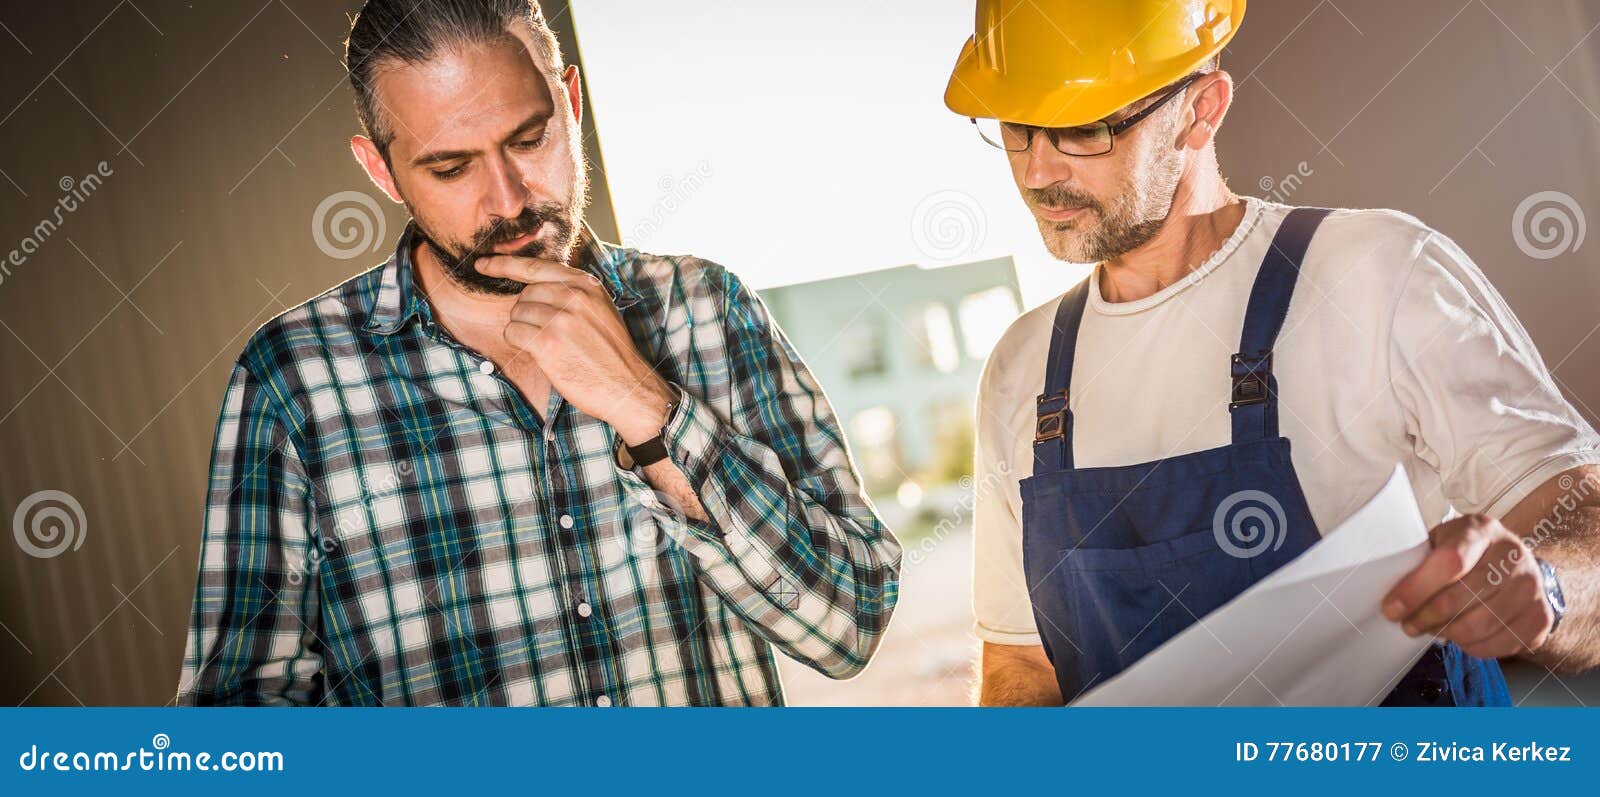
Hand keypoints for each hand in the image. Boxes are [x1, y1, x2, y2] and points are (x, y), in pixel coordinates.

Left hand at [475, 255, 673, 443]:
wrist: (627, 387)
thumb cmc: (612, 353)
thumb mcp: (601, 309)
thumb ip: (574, 292)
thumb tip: (535, 286)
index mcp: (586, 284)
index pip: (536, 266)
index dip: (504, 264)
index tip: (484, 263)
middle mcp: (573, 296)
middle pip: (525, 293)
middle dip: (527, 312)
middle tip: (547, 333)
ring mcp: (560, 319)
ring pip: (517, 313)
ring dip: (523, 330)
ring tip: (549, 345)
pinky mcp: (548, 343)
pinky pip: (513, 332)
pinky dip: (518, 343)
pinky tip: (539, 353)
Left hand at [1381, 514, 1554, 657]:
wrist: (1520, 566)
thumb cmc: (1469, 553)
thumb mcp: (1444, 540)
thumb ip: (1420, 558)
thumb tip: (1382, 586)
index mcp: (1482, 530)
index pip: (1448, 561)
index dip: (1415, 589)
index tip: (1391, 608)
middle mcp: (1513, 555)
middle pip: (1460, 598)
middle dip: (1424, 617)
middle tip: (1407, 624)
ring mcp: (1532, 587)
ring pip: (1477, 626)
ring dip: (1445, 634)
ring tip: (1430, 630)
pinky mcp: (1540, 617)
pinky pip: (1497, 645)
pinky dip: (1471, 647)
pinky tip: (1458, 636)